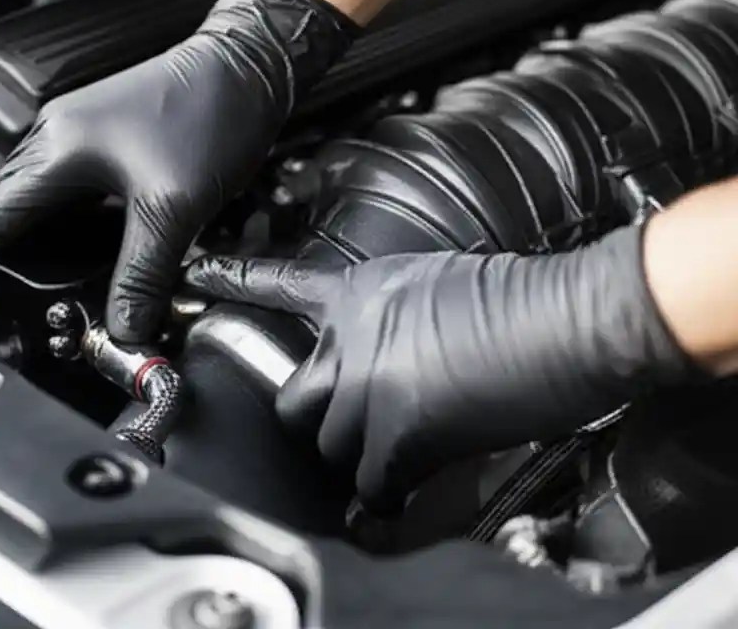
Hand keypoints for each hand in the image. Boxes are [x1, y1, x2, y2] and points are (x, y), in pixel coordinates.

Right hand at [0, 0, 356, 343]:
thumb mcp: (173, 208)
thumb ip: (142, 276)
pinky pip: (66, 198)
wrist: (250, 65)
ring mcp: (75, 137)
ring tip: (51, 297)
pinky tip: (93, 263)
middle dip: (1, 273)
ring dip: (37, 255)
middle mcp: (54, 139)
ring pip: (34, 209)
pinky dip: (69, 237)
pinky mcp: (102, 142)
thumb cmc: (211, 110)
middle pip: (1, 217)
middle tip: (11, 318)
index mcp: (55, 151)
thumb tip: (124, 328)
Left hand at [184, 225, 696, 513]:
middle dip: (318, 415)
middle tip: (353, 422)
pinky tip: (408, 489)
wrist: (567, 319)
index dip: (236, 282)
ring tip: (400, 447)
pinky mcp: (395, 437)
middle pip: (296, 397)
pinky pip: (371, 484)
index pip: (280, 286)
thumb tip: (385, 356)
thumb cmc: (527, 298)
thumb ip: (390, 318)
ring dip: (358, 455)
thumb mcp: (438, 283)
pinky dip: (389, 494)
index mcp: (360, 291)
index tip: (202, 274)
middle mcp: (349, 339)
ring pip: (329, 445)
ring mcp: (367, 388)